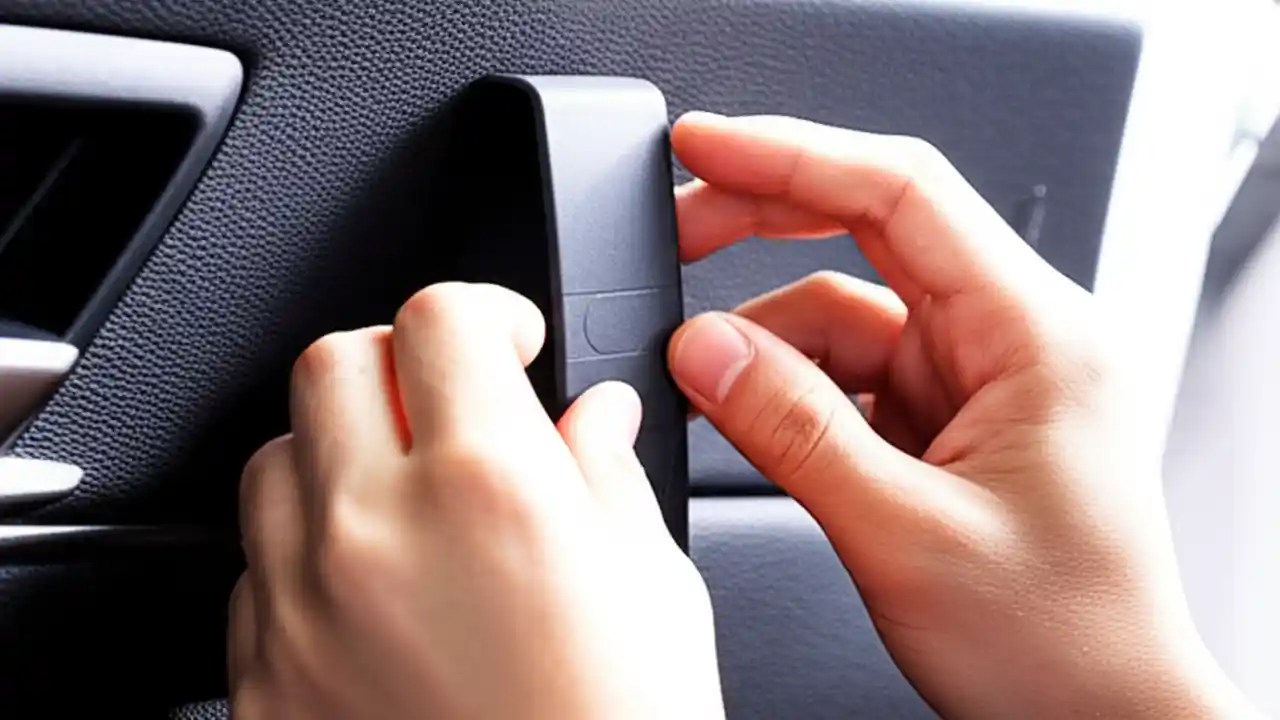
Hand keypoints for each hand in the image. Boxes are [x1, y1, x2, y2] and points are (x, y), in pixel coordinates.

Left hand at [229, 283, 723, 718]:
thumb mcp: (656, 591)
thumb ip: (612, 475)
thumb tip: (598, 415)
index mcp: (491, 489)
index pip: (442, 317)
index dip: (483, 311)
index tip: (504, 339)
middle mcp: (376, 532)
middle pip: (338, 362)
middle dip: (400, 362)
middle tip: (451, 402)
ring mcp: (304, 607)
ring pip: (278, 456)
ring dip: (340, 449)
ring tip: (406, 496)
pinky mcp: (265, 675)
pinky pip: (256, 567)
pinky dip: (308, 549)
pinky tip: (373, 587)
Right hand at [667, 112, 1255, 718]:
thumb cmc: (1058, 645)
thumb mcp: (904, 534)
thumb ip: (793, 432)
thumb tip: (703, 350)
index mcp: (1036, 337)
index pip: (901, 194)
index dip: (791, 155)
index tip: (704, 147)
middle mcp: (1011, 340)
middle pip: (868, 232)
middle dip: (762, 223)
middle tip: (673, 233)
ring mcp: (975, 379)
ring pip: (842, 312)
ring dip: (763, 334)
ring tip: (696, 376)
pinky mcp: (945, 419)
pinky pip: (847, 372)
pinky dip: (785, 384)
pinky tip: (740, 407)